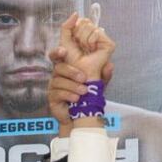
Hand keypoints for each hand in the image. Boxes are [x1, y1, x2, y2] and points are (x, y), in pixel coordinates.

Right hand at [47, 14, 115, 133]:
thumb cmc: (86, 97)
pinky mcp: (51, 97)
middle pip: (56, 62)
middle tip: (77, 71)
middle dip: (65, 64)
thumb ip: (104, 75)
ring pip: (58, 79)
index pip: (62, 50)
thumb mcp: (98, 85)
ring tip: (83, 91)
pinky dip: (69, 95)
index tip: (67, 45)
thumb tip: (110, 66)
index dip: (64, 44)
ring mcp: (54, 85)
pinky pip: (57, 93)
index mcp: (69, 65)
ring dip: (73, 85)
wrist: (78, 117)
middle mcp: (60, 72)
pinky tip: (76, 99)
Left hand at [61, 14, 115, 79]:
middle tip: (81, 48)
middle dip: (78, 35)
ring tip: (86, 50)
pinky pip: (97, 32)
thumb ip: (67, 26)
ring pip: (90, 26)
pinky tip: (92, 50)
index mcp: (86, 34)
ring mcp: (102, 39)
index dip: (75, 29)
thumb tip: (76, 13)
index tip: (74, 41)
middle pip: (85, 22)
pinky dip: (90, 41)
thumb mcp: (64, 40)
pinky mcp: (109, 44)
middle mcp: (95, 35)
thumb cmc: (71, 60)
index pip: (82, 20)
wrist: (77, 72)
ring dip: (83, 40)